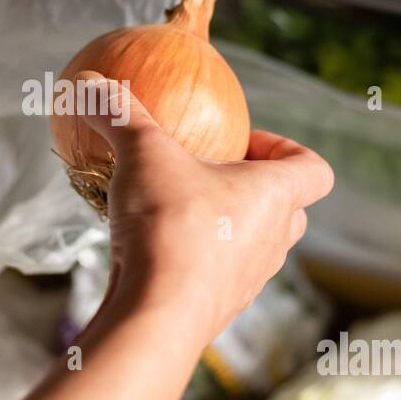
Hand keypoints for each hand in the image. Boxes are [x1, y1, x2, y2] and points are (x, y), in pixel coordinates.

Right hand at [75, 72, 332, 349]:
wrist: (157, 315)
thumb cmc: (169, 226)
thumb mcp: (141, 153)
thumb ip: (118, 114)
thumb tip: (86, 84)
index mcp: (276, 196)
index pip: (314, 170)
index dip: (289, 150)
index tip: (247, 142)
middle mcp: (273, 241)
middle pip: (291, 210)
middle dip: (259, 191)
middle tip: (214, 174)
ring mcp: (249, 281)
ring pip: (256, 247)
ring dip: (229, 228)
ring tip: (180, 210)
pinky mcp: (218, 309)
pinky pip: (218, 276)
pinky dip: (197, 260)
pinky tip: (152, 247)